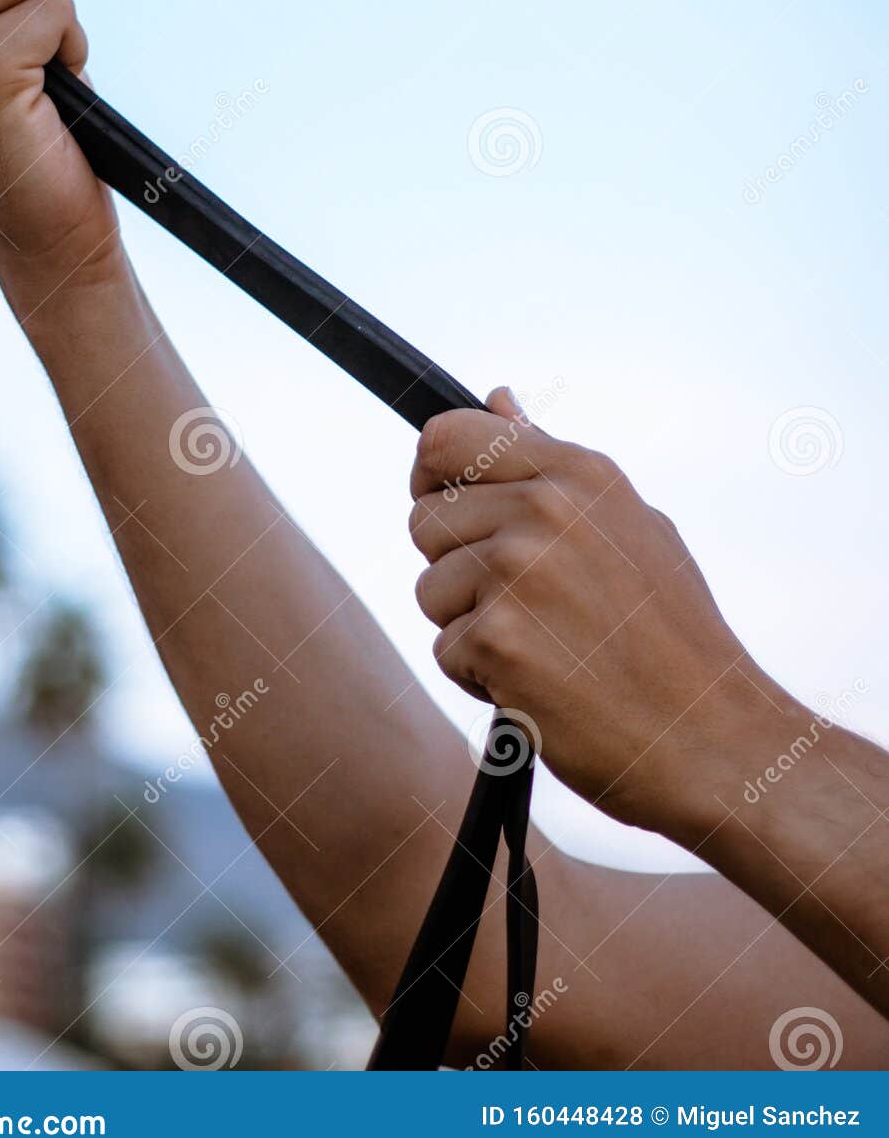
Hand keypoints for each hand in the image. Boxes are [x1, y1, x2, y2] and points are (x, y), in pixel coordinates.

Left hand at [409, 387, 763, 838]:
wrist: (713, 738)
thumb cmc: (672, 638)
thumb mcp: (628, 524)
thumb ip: (549, 463)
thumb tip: (495, 399)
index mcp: (577, 473)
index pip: (445, 437)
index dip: (432, 479)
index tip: (453, 514)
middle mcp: (545, 508)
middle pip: (424, 520)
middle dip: (457, 568)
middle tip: (529, 607)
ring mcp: (517, 570)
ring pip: (430, 589)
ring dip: (469, 627)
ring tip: (545, 648)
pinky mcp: (497, 637)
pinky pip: (445, 651)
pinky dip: (482, 677)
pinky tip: (543, 686)